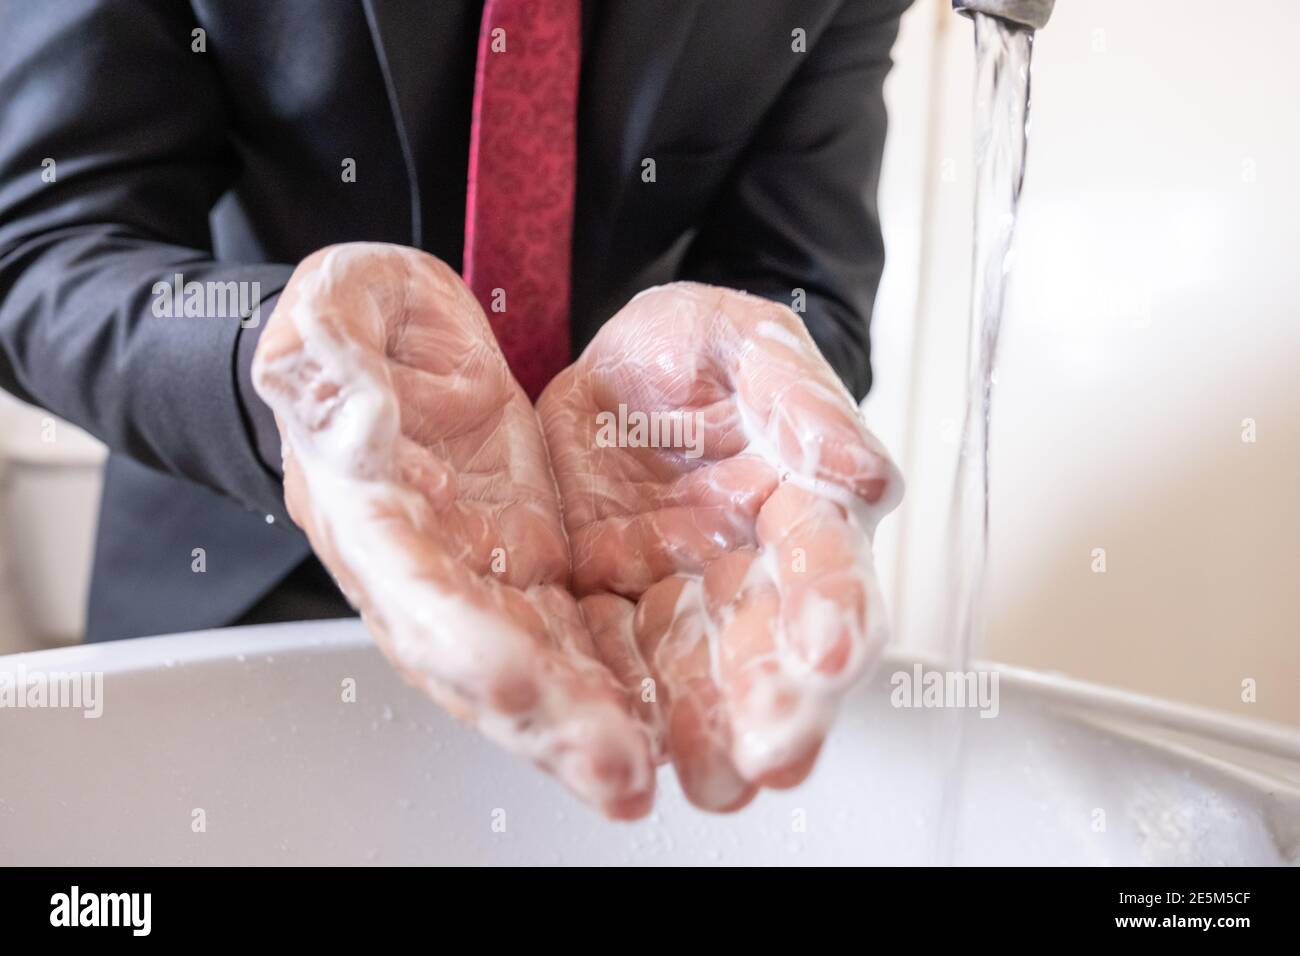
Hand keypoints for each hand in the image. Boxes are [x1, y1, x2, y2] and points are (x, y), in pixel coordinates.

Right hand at [252, 244, 655, 817]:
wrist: (404, 350)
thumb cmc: (365, 326)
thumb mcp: (341, 304)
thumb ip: (330, 353)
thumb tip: (331, 397)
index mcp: (366, 508)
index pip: (412, 587)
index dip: (463, 642)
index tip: (519, 686)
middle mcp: (421, 570)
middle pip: (481, 662)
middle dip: (545, 721)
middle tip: (614, 771)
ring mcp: (479, 578)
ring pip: (534, 668)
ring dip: (584, 728)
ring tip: (644, 773)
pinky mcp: (531, 571)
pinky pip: (573, 640)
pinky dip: (612, 687)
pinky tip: (662, 725)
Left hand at [538, 283, 901, 810]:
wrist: (610, 370)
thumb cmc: (693, 352)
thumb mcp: (744, 344)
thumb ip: (798, 400)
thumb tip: (862, 468)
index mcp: (800, 501)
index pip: (829, 562)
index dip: (833, 609)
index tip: (829, 656)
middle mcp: (748, 566)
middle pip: (773, 644)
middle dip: (777, 704)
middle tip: (771, 755)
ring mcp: (677, 592)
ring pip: (698, 672)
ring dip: (708, 732)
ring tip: (712, 779)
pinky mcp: (609, 602)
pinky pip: (612, 658)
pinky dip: (622, 705)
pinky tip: (624, 743)